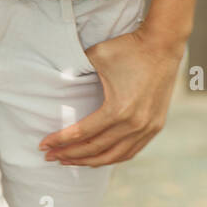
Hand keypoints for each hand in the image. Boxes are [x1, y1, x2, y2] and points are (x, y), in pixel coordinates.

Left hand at [38, 26, 184, 167]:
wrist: (163, 45)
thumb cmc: (128, 48)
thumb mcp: (96, 56)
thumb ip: (75, 70)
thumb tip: (56, 79)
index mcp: (118, 110)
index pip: (82, 133)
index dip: (60, 141)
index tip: (44, 145)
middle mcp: (133, 124)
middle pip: (95, 149)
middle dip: (70, 155)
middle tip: (51, 157)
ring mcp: (147, 128)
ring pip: (113, 156)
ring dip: (89, 161)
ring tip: (70, 160)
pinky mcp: (155, 126)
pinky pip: (130, 151)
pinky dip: (112, 157)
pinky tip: (97, 157)